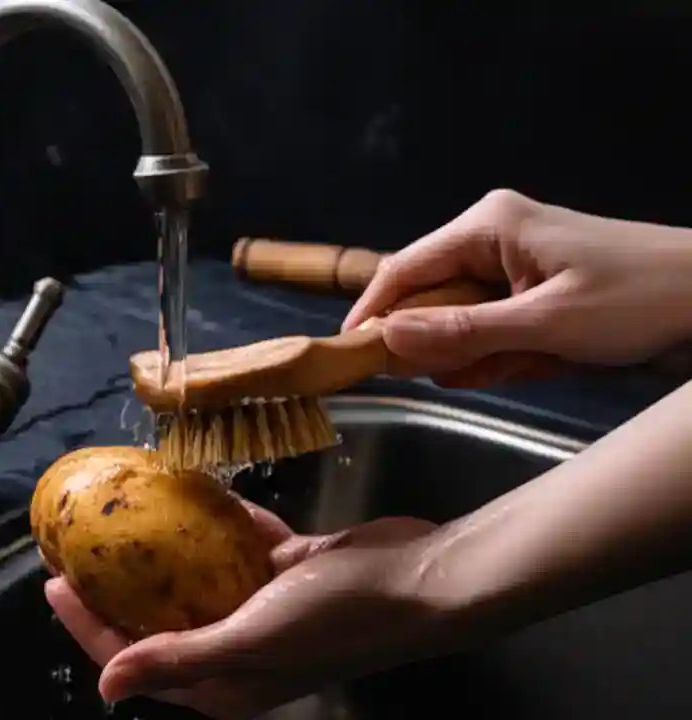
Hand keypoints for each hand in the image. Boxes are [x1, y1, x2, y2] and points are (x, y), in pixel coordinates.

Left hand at [45, 501, 448, 719]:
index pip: (134, 658)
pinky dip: (215, 522)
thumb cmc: (339, 616)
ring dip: (161, 547)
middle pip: (156, 617)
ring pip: (192, 577)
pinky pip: (236, 544)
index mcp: (223, 683)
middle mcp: (236, 650)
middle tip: (77, 542)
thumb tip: (107, 689)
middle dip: (114, 584)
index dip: (88, 625)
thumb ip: (177, 659)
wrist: (423, 578)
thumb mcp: (251, 641)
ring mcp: (261, 609)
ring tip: (121, 509)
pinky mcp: (285, 571)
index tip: (53, 582)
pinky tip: (186, 490)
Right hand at [343, 189, 691, 387]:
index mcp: (487, 226)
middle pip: (430, 298)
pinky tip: (539, 363)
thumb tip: (386, 337)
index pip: (404, 270)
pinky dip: (508, 354)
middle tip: (467, 374)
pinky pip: (493, 328)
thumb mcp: (546, 324)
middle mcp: (491, 237)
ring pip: (461, 321)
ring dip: (483, 355)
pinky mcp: (533, 290)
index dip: (373, 314)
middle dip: (444, 344)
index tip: (349, 357)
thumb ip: (461, 332)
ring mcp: (513, 264)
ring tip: (526, 365)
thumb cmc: (637, 299)